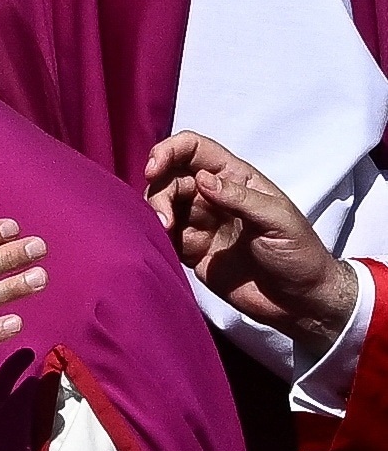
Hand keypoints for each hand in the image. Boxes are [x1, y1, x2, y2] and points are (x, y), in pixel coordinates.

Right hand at [144, 131, 354, 356]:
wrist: (297, 301)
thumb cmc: (298, 254)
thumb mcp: (277, 220)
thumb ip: (239, 198)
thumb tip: (201, 178)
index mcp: (236, 178)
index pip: (194, 149)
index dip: (170, 150)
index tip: (154, 170)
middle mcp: (213, 195)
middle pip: (171, 177)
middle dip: (159, 191)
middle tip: (164, 220)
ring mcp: (199, 222)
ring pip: (161, 203)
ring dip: (154, 213)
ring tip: (164, 232)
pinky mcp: (189, 249)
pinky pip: (161, 234)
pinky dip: (153, 234)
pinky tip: (160, 244)